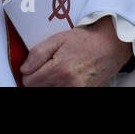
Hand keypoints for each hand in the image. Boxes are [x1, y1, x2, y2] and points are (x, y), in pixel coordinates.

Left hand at [19, 16, 133, 86]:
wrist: (109, 47)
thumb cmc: (84, 41)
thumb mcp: (58, 39)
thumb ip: (38, 53)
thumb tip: (24, 69)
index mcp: (59, 69)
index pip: (29, 82)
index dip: (29, 73)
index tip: (35, 67)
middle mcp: (68, 85)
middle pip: (38, 90)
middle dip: (38, 80)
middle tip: (47, 68)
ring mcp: (77, 92)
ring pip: (49, 92)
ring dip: (49, 85)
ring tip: (57, 73)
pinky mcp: (83, 94)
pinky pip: (63, 93)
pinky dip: (60, 87)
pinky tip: (65, 79)